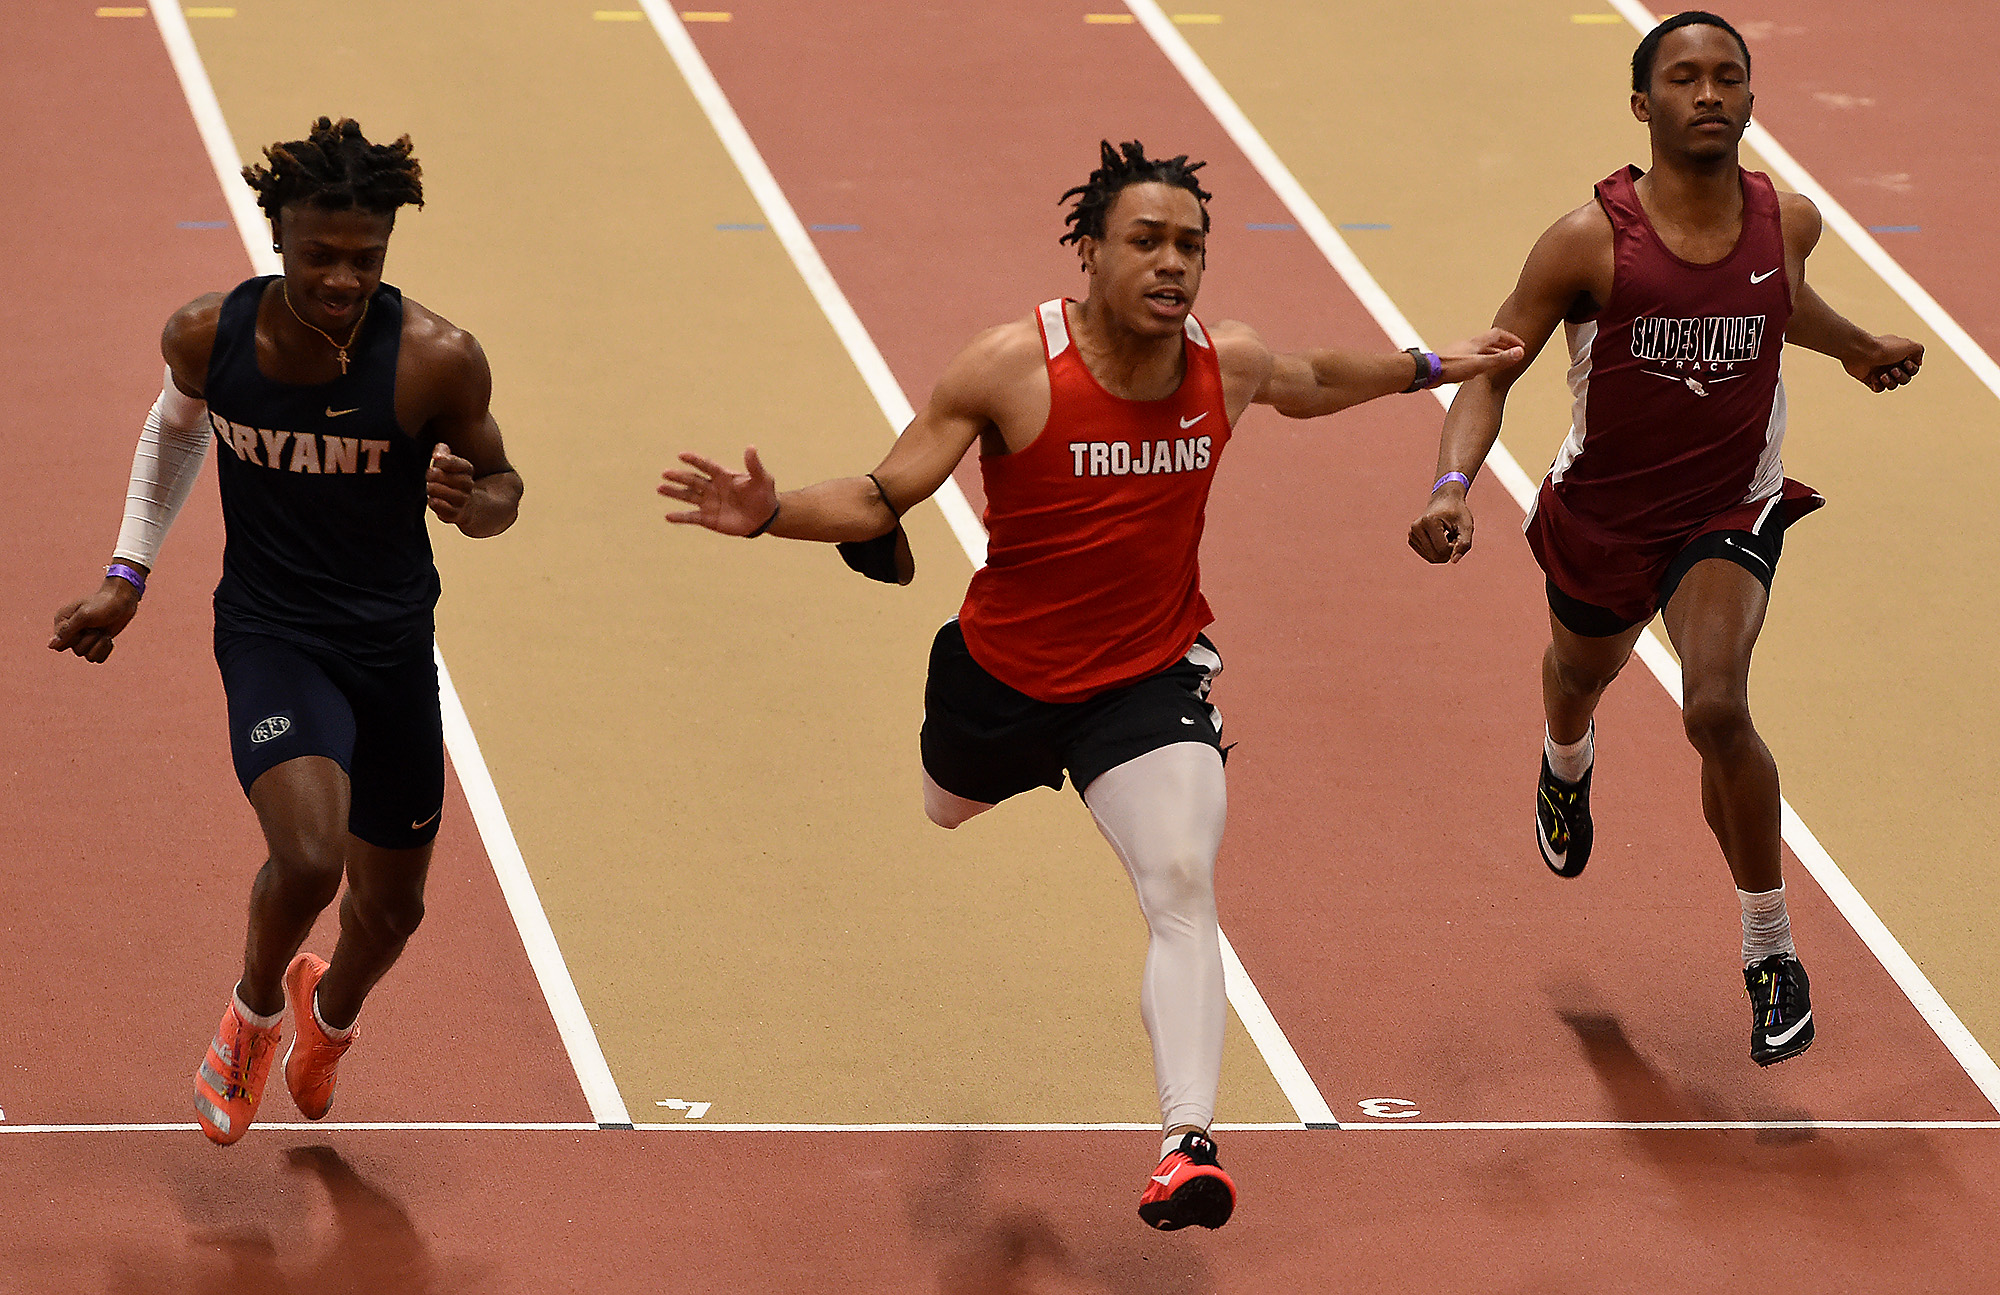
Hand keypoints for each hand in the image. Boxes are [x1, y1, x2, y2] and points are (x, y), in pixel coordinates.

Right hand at [50, 579, 141, 662]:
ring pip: (88, 656)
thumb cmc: (103, 604)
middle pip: (77, 651)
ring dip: (100, 645)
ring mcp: (85, 638)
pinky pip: (98, 658)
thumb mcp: (84, 616)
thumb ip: (67, 631)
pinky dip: (106, 650)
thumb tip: (50, 646)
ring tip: (104, 632)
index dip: (74, 641)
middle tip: (97, 627)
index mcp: (62, 623)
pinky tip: (108, 638)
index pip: (60, 646)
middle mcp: (72, 632)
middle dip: (91, 640)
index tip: (83, 629)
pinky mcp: (97, 643)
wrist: (123, 600)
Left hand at [426, 443, 476, 523]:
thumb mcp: (446, 462)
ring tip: (429, 487)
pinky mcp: (456, 515)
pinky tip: (432, 500)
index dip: (447, 462)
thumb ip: (442, 452)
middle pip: (458, 480)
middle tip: (429, 474)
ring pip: (455, 496)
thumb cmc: (448, 478)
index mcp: (467, 470)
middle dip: (439, 476)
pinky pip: (450, 512)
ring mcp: (463, 501)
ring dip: (438, 490)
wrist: (462, 503)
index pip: (461, 465)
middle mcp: (468, 486)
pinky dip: (440, 505)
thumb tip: (437, 455)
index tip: (435, 459)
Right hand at [659, 447, 779, 535]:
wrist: (764, 516)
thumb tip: (751, 447)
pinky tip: (667, 516)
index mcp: (722, 476)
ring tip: (660, 488)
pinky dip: (680, 517)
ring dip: (674, 492)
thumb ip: (754, 465)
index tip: (682, 455)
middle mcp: (712, 487)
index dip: (694, 460)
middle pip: (693, 480)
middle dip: (679, 477)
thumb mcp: (761, 479)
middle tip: (665, 473)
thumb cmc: (763, 494)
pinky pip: (691, 517)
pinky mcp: (708, 519)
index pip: (706, 466)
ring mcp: (708, 503)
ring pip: (688, 496)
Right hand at [1408, 489, 1474, 563]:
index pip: (1443, 549)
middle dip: (1449, 551)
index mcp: (1428, 521)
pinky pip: (1428, 556)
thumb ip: (1464, 544)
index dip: (1455, 547)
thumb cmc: (1457, 513)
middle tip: (1454, 536)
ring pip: (1431, 558)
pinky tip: (1440, 539)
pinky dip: (1437, 552)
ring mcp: (1411, 534)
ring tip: (1447, 536)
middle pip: (1435, 556)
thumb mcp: (1466, 526)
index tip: (1458, 535)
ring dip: (1444, 552)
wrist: (1445, 501)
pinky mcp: (1411, 540)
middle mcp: (1416, 528)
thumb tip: (1454, 561)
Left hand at [1436, 328, 1526, 385]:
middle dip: (1504, 346)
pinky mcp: (1454, 360)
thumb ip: (1500, 359)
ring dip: (1493, 353)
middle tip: (1514, 353)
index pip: (1499, 334)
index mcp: (1477, 342)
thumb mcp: (1480, 364)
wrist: (1427, 371)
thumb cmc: (1452, 366)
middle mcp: (1469, 344)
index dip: (1512, 339)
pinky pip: (1472, 357)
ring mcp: (1461, 351)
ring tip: (1501, 361)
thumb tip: (1521, 352)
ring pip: (1481, 349)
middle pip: (1491, 341)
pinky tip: (1479, 370)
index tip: (1521, 346)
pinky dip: (1481, 360)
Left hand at [1848, 335, 1922, 391]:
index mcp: (1900, 355)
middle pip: (1905, 379)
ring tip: (1883, 375)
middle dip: (1901, 377)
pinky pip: (1879, 389)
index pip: (1913, 369)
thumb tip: (1918, 362)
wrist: (1860, 351)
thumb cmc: (1884, 348)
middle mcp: (1891, 363)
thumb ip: (1919, 351)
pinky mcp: (1869, 379)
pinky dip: (1878, 385)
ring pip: (1893, 385)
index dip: (1912, 369)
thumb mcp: (1909, 345)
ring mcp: (1880, 372)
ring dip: (1890, 382)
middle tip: (1893, 370)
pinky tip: (1873, 378)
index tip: (1906, 363)